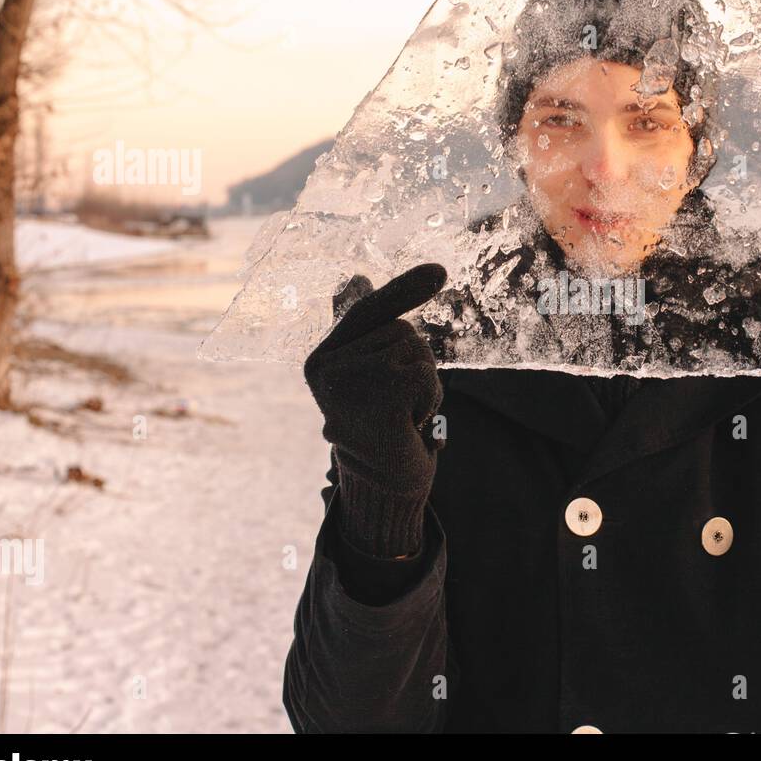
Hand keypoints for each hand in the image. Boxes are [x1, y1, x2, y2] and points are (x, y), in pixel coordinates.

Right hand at [303, 263, 448, 556]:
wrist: (383, 489)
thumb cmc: (381, 430)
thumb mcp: (370, 377)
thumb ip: (364, 333)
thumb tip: (354, 279)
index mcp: (320, 360)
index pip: (368, 312)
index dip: (404, 291)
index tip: (440, 271)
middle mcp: (326, 368)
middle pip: (401, 330)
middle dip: (416, 366)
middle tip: (400, 406)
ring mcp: (348, 382)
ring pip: (416, 351)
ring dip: (425, 386)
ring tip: (403, 416)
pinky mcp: (375, 397)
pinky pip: (424, 375)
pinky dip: (429, 400)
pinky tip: (408, 425)